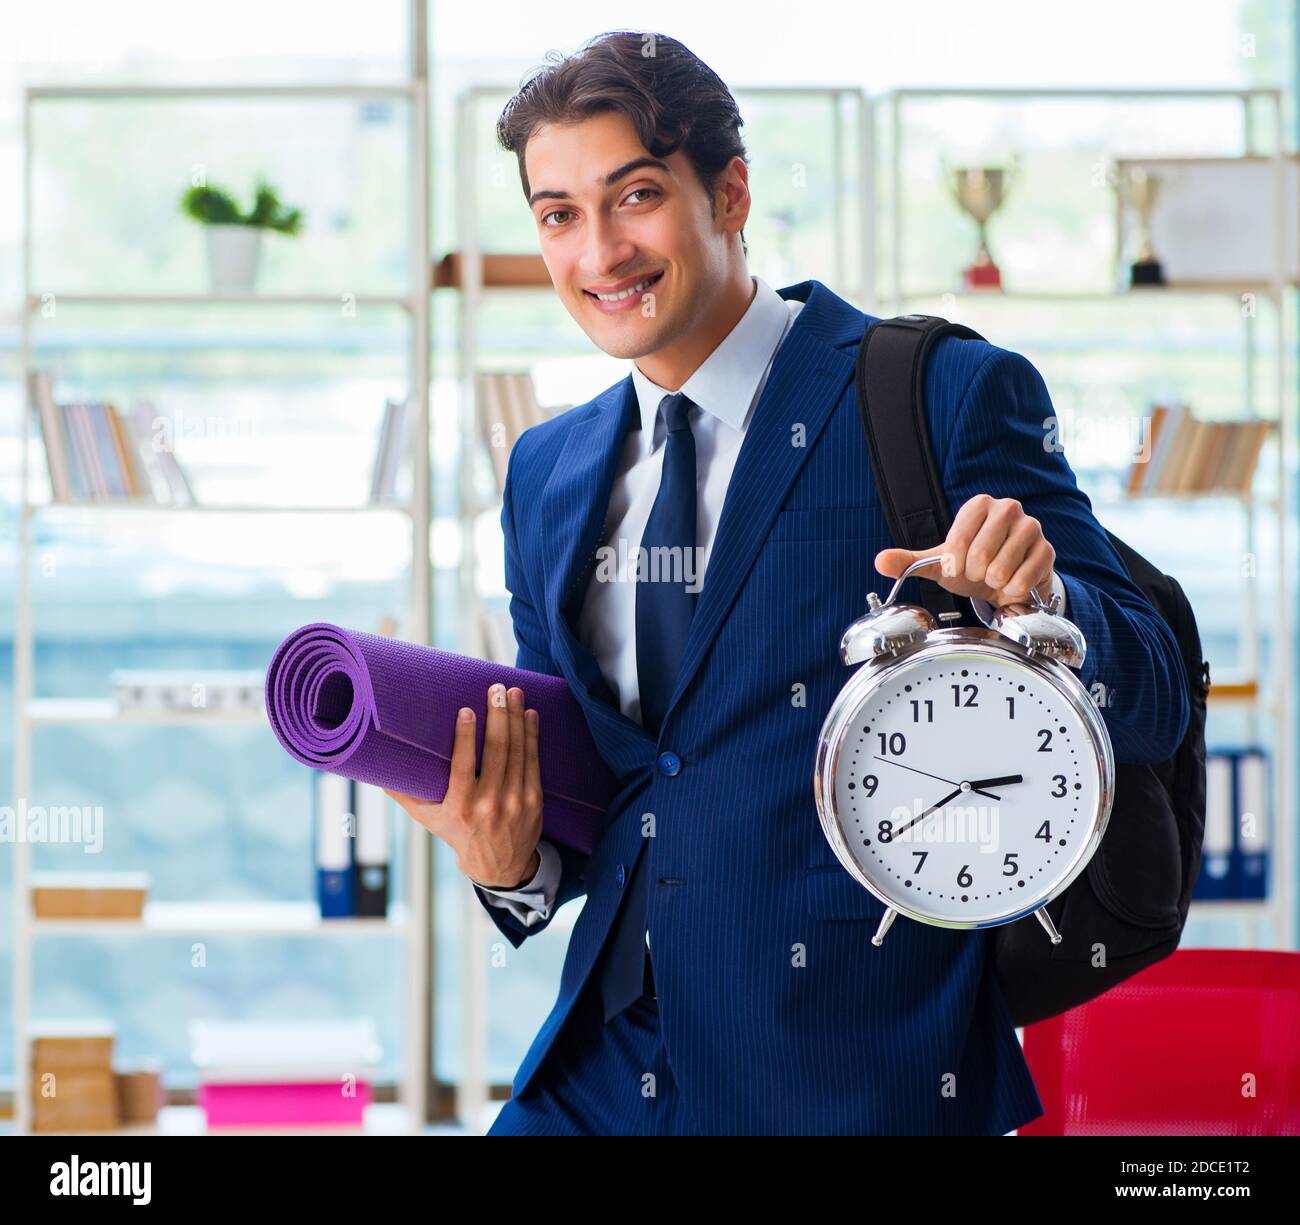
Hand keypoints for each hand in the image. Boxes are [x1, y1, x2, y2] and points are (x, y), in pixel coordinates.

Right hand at [383, 683, 542, 889]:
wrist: (499, 865)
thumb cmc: (457, 832)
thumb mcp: (428, 817)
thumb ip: (404, 793)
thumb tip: (374, 765)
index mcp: (460, 807)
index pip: (463, 766)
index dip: (466, 736)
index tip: (467, 710)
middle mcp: (489, 804)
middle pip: (496, 752)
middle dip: (497, 716)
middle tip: (495, 688)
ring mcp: (514, 802)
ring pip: (517, 752)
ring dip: (516, 719)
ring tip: (513, 692)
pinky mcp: (534, 800)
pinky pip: (533, 762)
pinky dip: (532, 736)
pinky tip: (529, 715)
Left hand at [874, 494, 1055, 608]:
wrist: (1006, 581)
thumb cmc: (972, 566)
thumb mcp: (939, 563)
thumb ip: (908, 561)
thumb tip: (880, 561)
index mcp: (978, 505)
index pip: (957, 541)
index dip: (955, 563)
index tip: (958, 566)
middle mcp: (1008, 508)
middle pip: (980, 556)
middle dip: (975, 575)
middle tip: (979, 573)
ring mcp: (1031, 527)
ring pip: (1001, 569)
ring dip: (994, 583)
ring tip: (995, 577)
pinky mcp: (1047, 550)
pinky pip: (1023, 579)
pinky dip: (1012, 590)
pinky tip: (1012, 584)